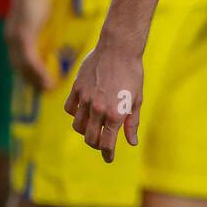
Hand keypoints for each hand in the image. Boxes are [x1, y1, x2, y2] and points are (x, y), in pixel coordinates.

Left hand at [5, 0, 53, 90]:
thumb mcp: (36, 18)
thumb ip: (38, 31)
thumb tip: (47, 43)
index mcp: (12, 36)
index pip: (17, 62)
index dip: (26, 75)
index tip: (38, 85)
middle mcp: (10, 40)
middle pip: (18, 68)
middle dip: (31, 81)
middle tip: (44, 91)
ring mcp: (15, 38)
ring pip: (24, 66)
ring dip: (36, 80)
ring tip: (49, 89)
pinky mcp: (23, 34)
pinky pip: (30, 58)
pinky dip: (39, 71)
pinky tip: (48, 79)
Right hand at [64, 35, 142, 162]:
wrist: (118, 48)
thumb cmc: (132, 73)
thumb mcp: (136, 99)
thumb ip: (132, 122)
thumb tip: (131, 142)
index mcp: (116, 114)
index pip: (107, 143)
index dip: (107, 154)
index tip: (109, 158)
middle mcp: (99, 109)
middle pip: (90, 138)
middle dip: (96, 145)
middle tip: (102, 143)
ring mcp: (85, 99)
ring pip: (77, 126)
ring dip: (84, 131)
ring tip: (92, 127)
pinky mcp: (76, 88)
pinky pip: (69, 109)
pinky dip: (74, 114)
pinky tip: (82, 111)